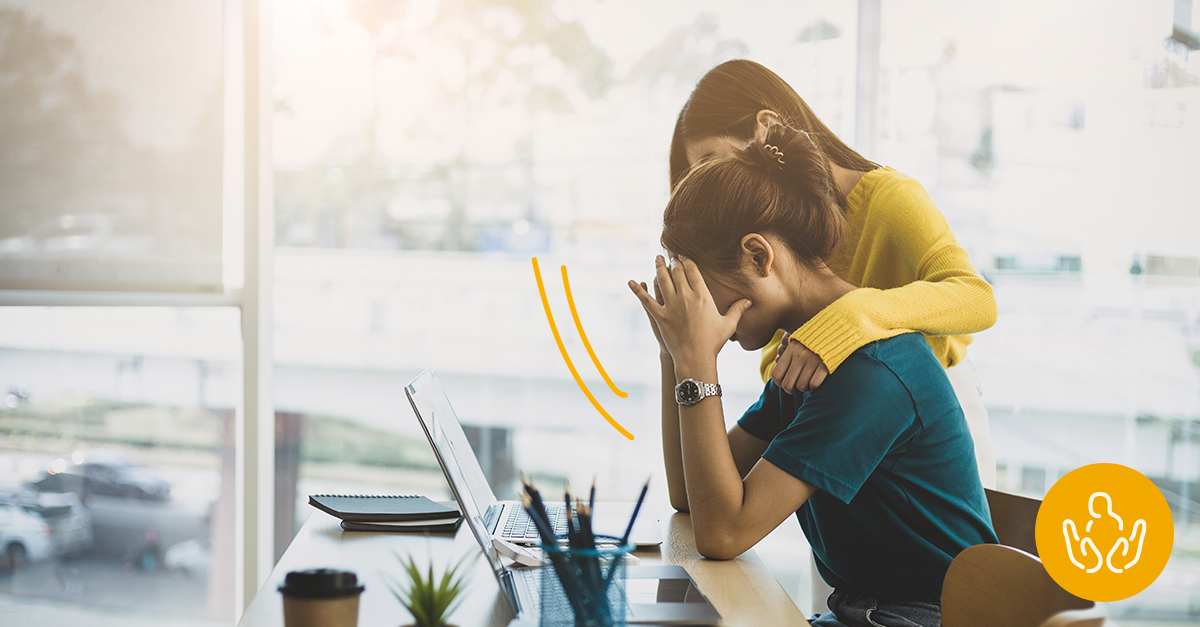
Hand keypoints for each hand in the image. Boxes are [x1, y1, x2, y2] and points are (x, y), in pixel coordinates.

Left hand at [628, 255, 750, 367]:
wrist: (695, 358)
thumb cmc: (713, 342)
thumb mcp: (728, 325)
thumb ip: (738, 310)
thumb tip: (749, 301)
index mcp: (702, 296)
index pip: (693, 271)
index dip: (686, 261)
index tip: (683, 256)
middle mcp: (686, 297)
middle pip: (677, 273)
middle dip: (673, 262)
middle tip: (670, 255)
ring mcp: (671, 306)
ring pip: (662, 281)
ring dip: (659, 267)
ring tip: (657, 259)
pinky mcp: (659, 316)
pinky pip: (646, 300)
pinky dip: (637, 290)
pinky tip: (631, 281)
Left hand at [771, 331, 828, 393]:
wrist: (836, 330)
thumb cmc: (813, 340)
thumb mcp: (796, 341)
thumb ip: (785, 354)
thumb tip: (778, 369)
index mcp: (790, 350)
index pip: (776, 375)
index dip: (779, 383)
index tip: (785, 382)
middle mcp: (800, 356)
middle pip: (787, 384)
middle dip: (790, 390)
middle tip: (795, 386)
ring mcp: (812, 360)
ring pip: (801, 386)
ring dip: (804, 387)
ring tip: (807, 381)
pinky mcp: (825, 365)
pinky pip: (814, 384)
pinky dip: (814, 385)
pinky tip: (816, 379)